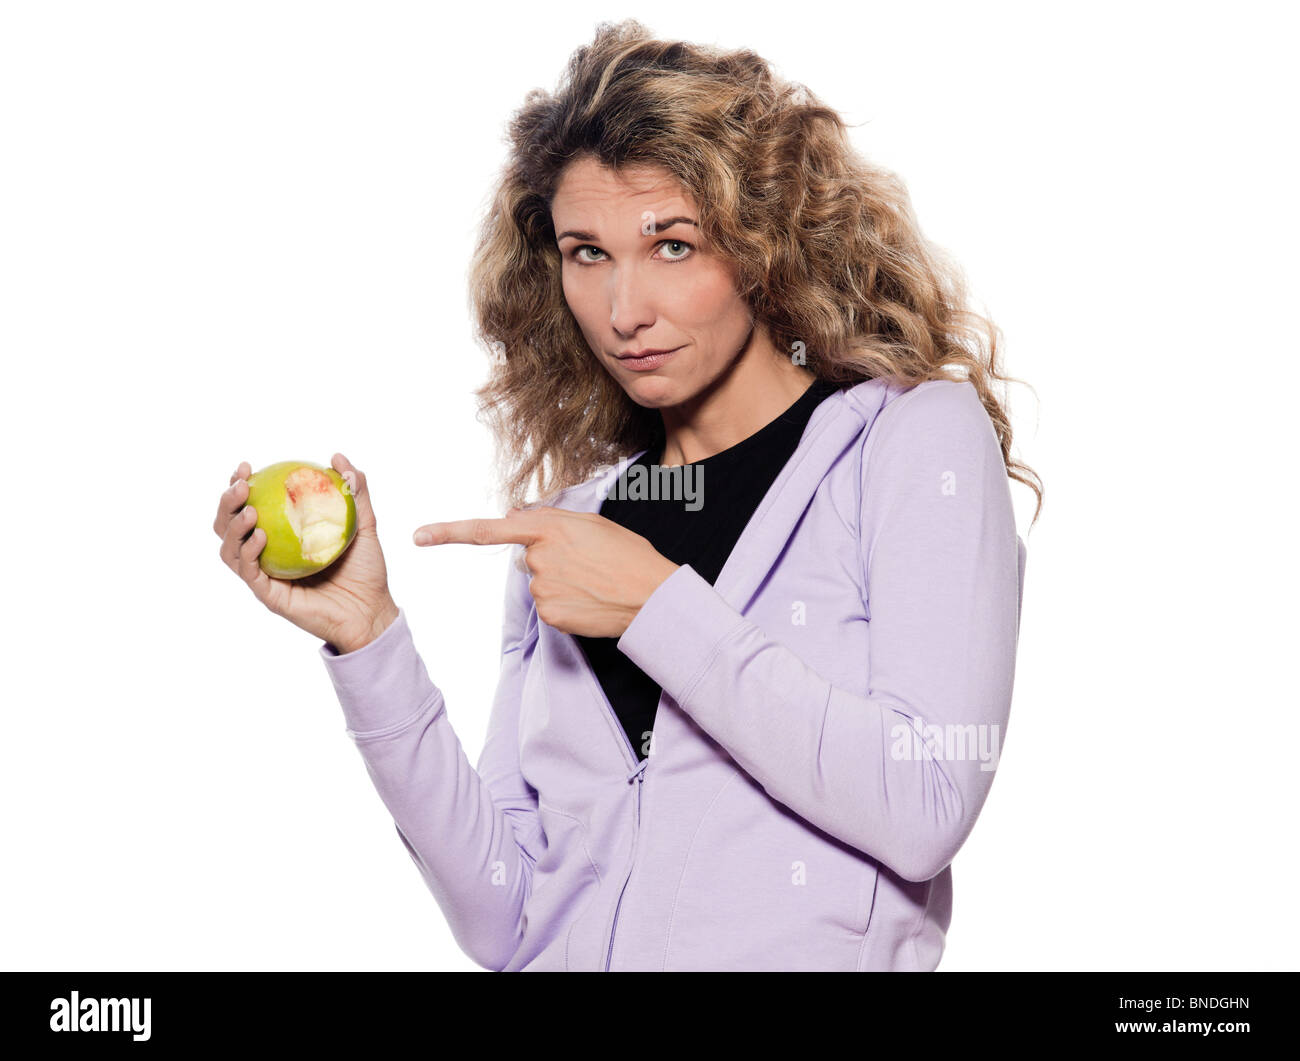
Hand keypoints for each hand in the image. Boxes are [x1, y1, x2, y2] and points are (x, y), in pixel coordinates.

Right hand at [214, 454, 399, 652]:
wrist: (373, 610)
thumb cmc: (367, 570)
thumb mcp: (364, 524)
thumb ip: (355, 491)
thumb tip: (338, 457)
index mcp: (281, 537)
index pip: (249, 507)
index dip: (239, 486)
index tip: (246, 467)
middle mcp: (267, 556)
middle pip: (227, 526)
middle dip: (226, 502)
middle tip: (242, 484)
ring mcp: (265, 576)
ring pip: (229, 549)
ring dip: (232, 526)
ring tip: (250, 510)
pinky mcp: (269, 595)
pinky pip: (248, 572)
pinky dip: (248, 552)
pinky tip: (259, 536)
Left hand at [413, 506, 678, 637]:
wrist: (652, 596)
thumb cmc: (628, 555)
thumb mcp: (592, 525)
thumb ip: (548, 519)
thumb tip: (511, 518)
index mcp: (549, 527)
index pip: (489, 529)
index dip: (450, 532)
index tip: (419, 536)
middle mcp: (539, 557)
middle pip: (527, 557)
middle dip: (551, 559)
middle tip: (588, 563)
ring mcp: (542, 588)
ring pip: (538, 582)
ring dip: (560, 581)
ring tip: (594, 582)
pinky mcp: (549, 614)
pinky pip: (547, 606)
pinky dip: (564, 603)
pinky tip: (588, 601)